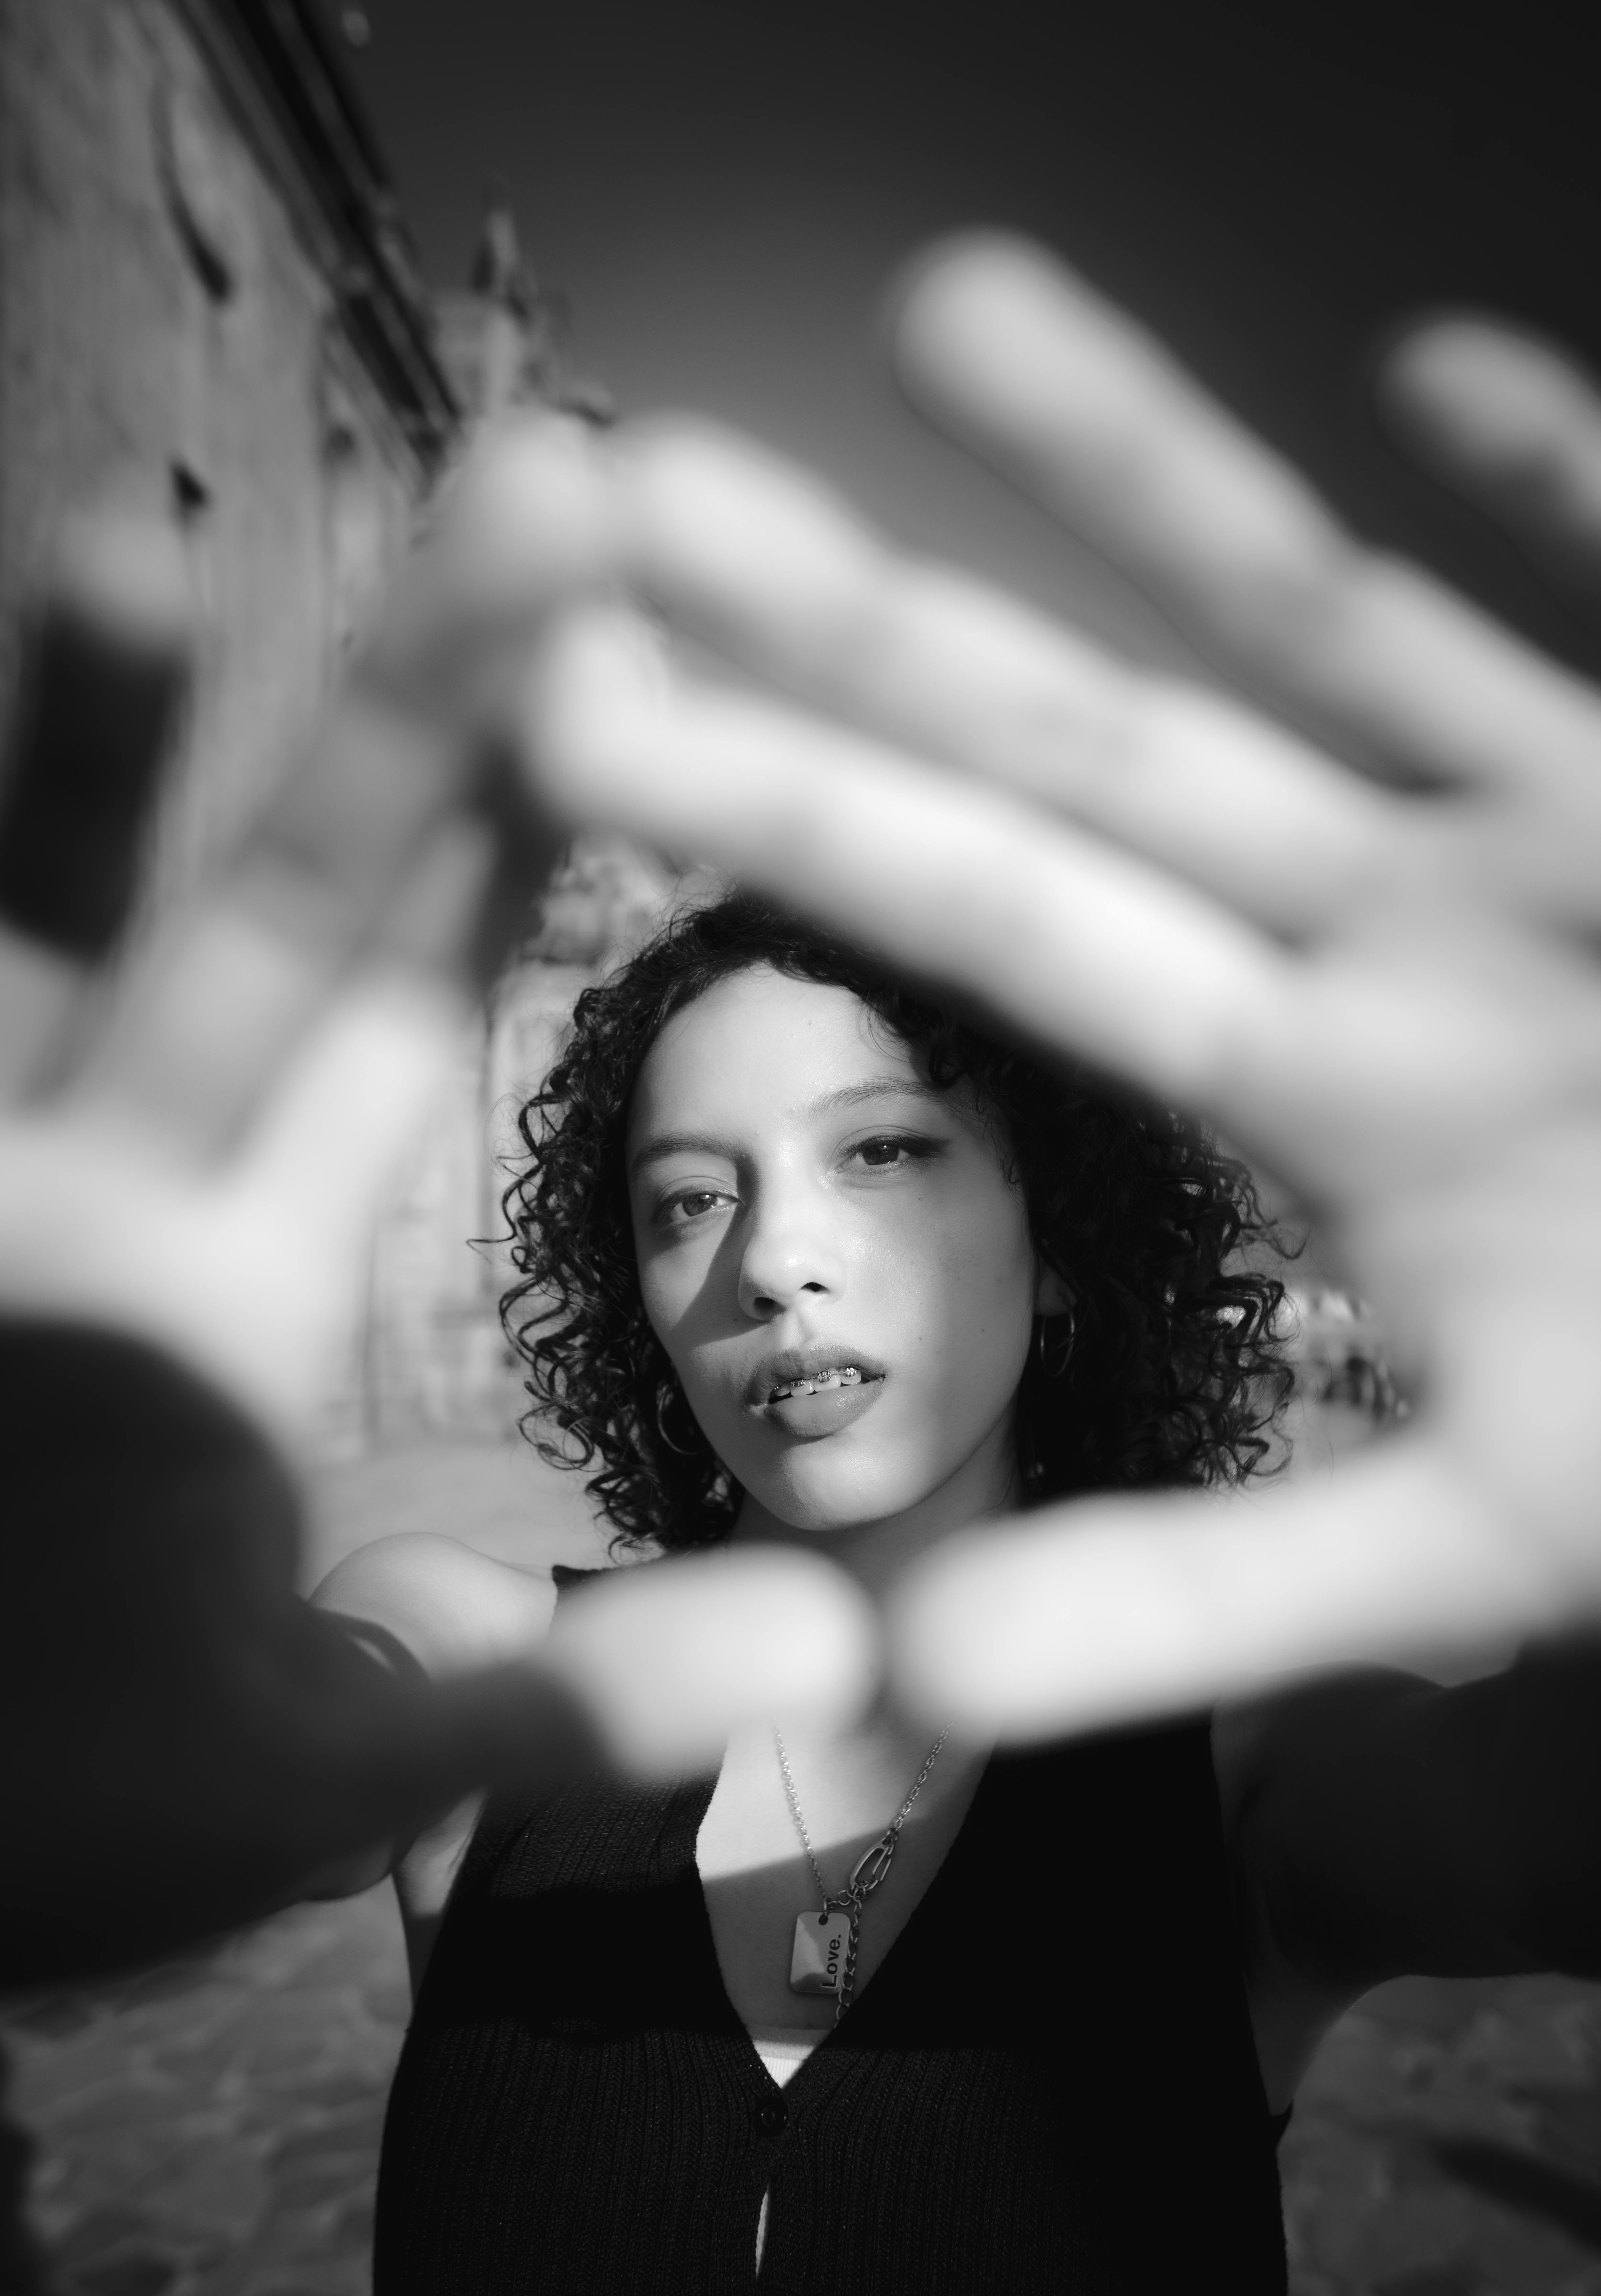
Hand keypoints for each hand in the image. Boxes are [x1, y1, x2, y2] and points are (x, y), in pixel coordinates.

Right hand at [0, 470, 866, 1979]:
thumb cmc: (63, 1809)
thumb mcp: (326, 1765)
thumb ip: (553, 1705)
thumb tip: (825, 1661)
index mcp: (237, 1264)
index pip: (400, 998)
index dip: (509, 832)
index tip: (642, 663)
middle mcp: (107, 1179)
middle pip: (274, 907)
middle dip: (393, 716)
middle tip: (550, 486)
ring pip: (47, 929)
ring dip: (86, 739)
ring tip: (145, 533)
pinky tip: (23, 619)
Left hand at [522, 238, 1600, 1735]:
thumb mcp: (1463, 1545)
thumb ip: (1195, 1601)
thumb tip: (904, 1686)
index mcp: (1317, 1084)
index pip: (1003, 923)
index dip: (793, 824)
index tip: (566, 719)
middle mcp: (1394, 928)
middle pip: (1092, 744)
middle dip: (876, 625)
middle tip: (634, 485)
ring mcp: (1561, 829)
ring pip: (1328, 618)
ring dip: (1146, 476)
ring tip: (935, 313)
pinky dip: (1575, 485)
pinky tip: (1436, 369)